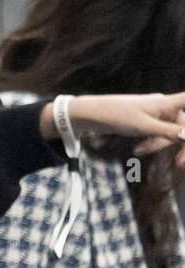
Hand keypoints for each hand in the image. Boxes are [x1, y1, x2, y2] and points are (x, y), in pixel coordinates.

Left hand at [64, 92, 184, 164]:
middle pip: (183, 124)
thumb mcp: (143, 126)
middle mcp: (166, 106)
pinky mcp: (148, 122)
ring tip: (138, 150)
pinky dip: (152, 142)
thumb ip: (168, 132)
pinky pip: (158, 133)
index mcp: (167, 103)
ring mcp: (157, 114)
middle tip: (180, 164)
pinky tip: (138, 149)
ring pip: (169, 132)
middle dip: (178, 142)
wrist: (91, 114)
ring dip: (158, 144)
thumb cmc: (116, 115)